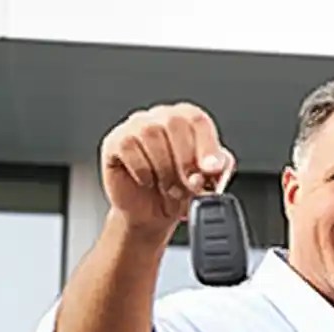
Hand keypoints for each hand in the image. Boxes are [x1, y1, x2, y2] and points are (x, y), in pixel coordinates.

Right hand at [99, 102, 235, 238]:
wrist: (150, 214)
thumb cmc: (179, 191)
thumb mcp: (208, 182)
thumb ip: (218, 169)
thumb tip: (217, 165)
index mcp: (188, 120)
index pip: (198, 119)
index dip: (206, 145)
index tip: (211, 169)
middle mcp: (161, 117)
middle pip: (175, 123)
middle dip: (184, 160)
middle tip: (188, 185)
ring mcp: (136, 126)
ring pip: (151, 134)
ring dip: (164, 169)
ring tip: (169, 187)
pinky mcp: (115, 141)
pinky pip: (129, 147)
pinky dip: (143, 170)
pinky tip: (148, 181)